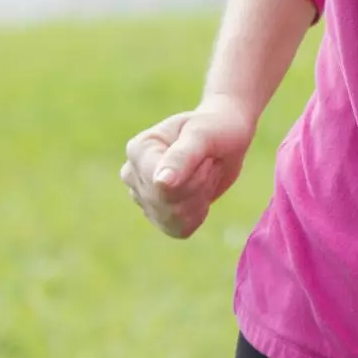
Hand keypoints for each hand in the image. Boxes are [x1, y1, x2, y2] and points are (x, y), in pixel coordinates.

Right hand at [119, 97, 256, 238]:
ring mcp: (141, 196)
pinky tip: (200, 192)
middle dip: (200, 185)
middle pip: (169, 204)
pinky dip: (198, 213)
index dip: (195, 175)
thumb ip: (182, 156)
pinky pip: (179, 229)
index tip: (206, 155)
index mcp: (138, 149)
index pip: (162, 186)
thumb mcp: (203, 134)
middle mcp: (132, 174)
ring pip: (175, 219)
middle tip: (207, 163)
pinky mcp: (157, 214)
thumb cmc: (214, 128)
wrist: (225, 138)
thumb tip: (161, 182)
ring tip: (203, 174)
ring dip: (201, 198)